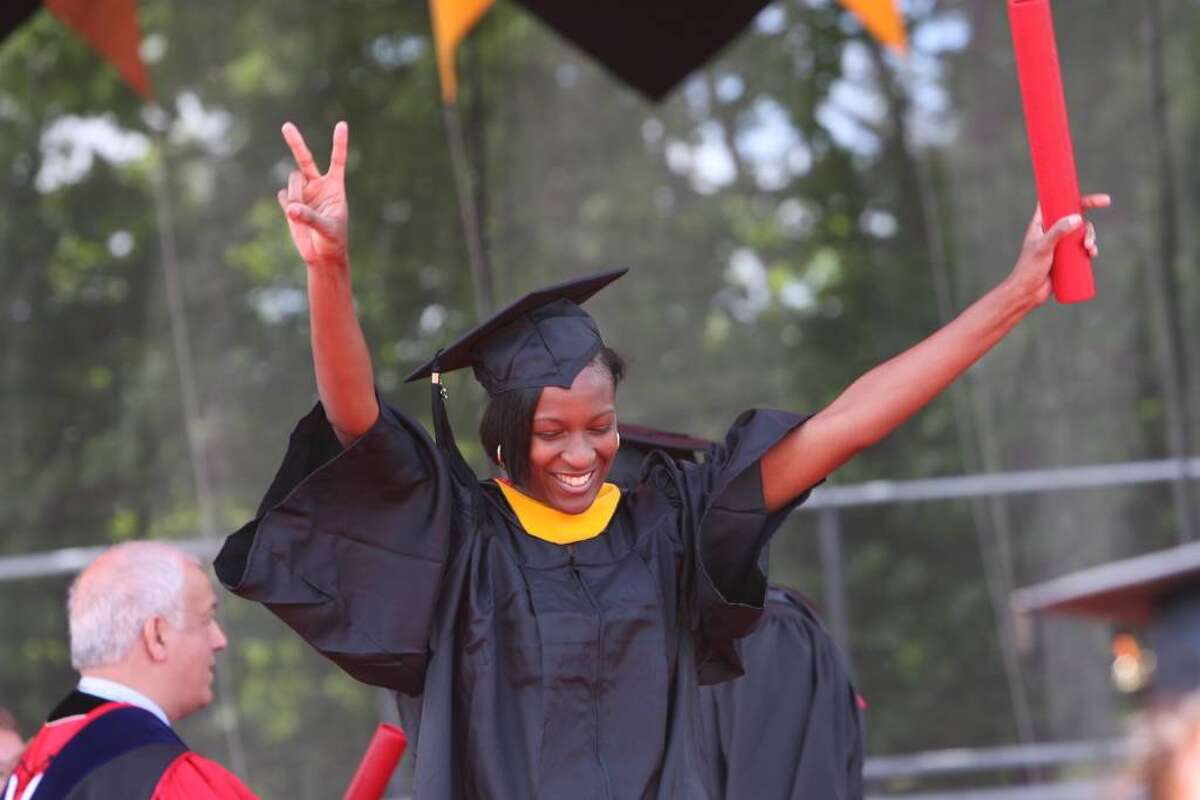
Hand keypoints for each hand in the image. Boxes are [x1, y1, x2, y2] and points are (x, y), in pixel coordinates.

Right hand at [277, 121, 348, 269]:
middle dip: (295, 142)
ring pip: (292, 180)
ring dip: (296, 194)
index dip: (339, 143)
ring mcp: (303, 193)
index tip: (342, 124)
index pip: (337, 161)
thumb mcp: (327, 230)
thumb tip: (291, 209)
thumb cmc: (333, 241)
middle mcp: (318, 186)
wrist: (322, 255)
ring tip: (300, 214)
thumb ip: (310, 218)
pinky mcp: (291, 202)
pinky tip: (295, 216)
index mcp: (335, 187)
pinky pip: (285, 196)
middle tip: (286, 125)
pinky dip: (288, 205)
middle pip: (305, 159)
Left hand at [1005, 193, 1109, 306]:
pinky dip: (1090, 249)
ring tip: (1089, 249)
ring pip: (1080, 234)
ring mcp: (1059, 245)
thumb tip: (1078, 218)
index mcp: (1041, 224)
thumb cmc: (1029, 269)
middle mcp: (1051, 231)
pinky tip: (1092, 253)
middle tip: (1092, 231)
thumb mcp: (1043, 247)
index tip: (1098, 200)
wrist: (1027, 293)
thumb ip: (1057, 232)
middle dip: (1087, 223)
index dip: (1075, 197)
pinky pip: (1082, 249)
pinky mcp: (1066, 258)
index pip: (1058, 203)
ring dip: (1090, 237)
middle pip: (1074, 218)